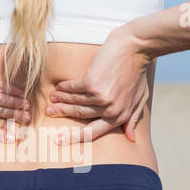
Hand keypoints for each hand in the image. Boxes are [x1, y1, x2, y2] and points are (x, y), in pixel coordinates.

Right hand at [45, 24, 151, 142]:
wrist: (136, 48)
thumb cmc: (138, 72)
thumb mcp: (139, 99)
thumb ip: (133, 118)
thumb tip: (131, 138)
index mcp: (120, 116)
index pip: (93, 132)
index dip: (74, 137)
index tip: (59, 140)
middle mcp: (109, 110)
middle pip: (79, 115)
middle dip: (62, 113)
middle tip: (49, 112)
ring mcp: (100, 97)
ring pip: (75, 101)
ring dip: (61, 99)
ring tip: (52, 98)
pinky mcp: (92, 83)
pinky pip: (73, 88)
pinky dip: (64, 88)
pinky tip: (59, 87)